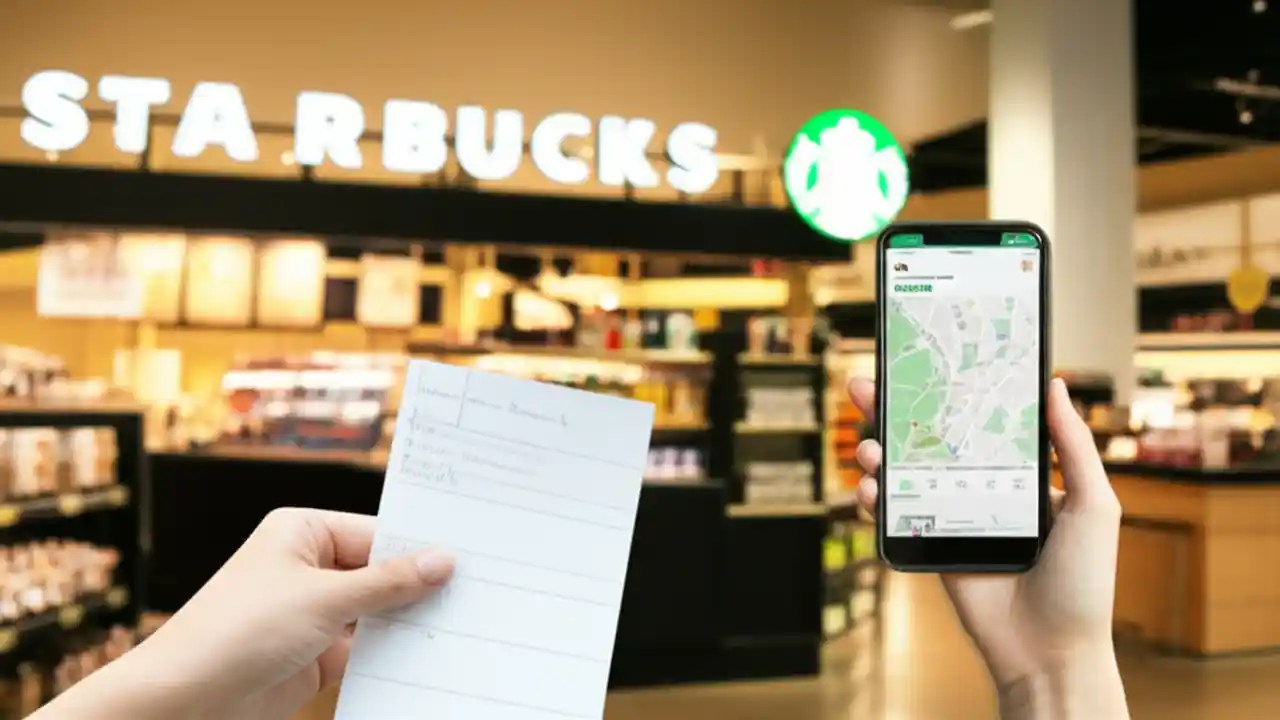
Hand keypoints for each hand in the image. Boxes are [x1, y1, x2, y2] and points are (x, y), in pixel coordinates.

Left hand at [33, 508, 453, 719]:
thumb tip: (443, 560)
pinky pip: (366, 649)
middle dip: (420, 586)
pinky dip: (393, 654)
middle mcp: (308, 567)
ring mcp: (312, 613)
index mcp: (302, 532)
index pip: (378, 533)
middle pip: (380, 572)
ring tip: (466, 625)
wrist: (181, 704)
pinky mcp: (314, 656)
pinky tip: (431, 657)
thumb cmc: (235, 633)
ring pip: (377, 613)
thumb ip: (388, 583)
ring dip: (409, 622)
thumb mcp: (322, 600)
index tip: (472, 558)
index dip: (421, 548)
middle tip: (478, 591)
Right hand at [849, 377, 1127, 717]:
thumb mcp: (1093, 505)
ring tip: (868, 447)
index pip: (978, 421)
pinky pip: (894, 516)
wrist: (1051, 652)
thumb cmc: (1084, 582)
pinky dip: (873, 499)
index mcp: (1020, 475)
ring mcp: (952, 517)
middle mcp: (981, 490)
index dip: (949, 394)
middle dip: (894, 413)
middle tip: (867, 387)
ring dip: (877, 454)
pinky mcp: (930, 547)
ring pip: (904, 474)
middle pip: (930, 440)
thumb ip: (1073, 447)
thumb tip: (1055, 385)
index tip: (924, 365)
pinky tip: (869, 488)